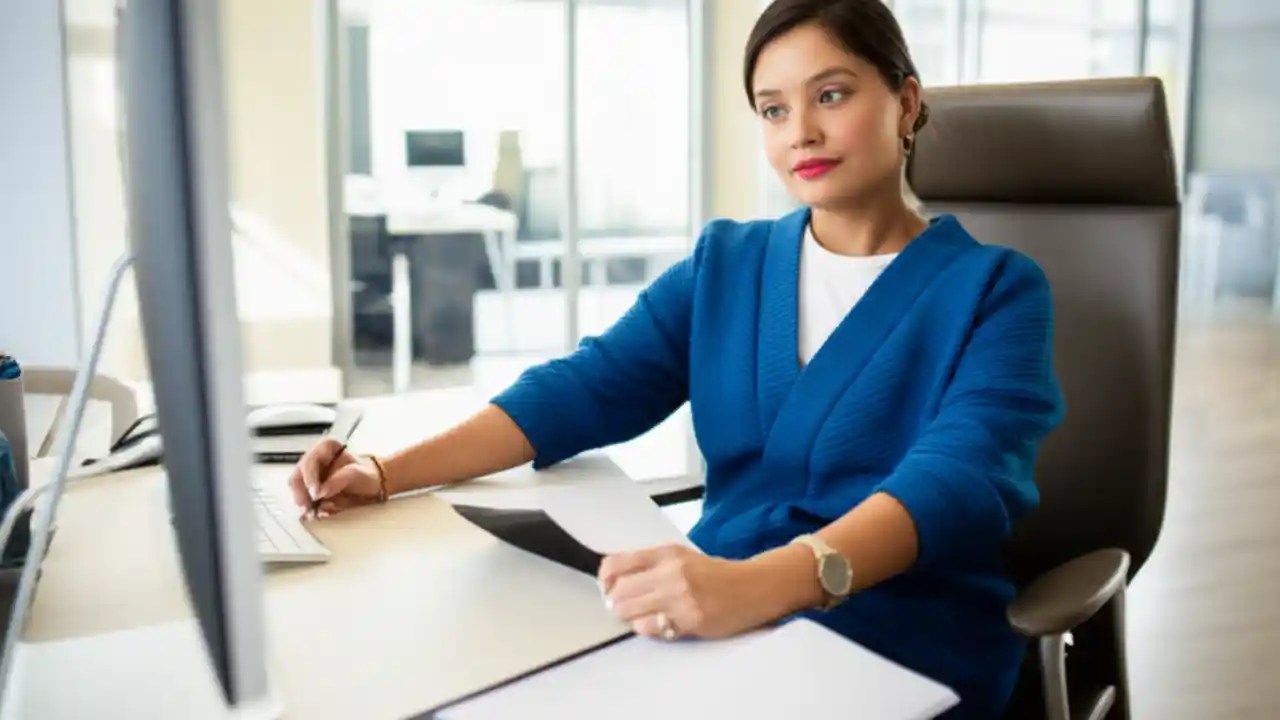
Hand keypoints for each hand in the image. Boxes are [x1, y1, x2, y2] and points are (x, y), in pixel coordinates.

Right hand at [288, 437, 382, 518]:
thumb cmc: (367, 475)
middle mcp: (314, 460)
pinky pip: (304, 500)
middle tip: (308, 507)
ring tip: (311, 513)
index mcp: (325, 447)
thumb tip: (320, 491)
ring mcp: (311, 476)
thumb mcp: (357, 474)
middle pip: (297, 476)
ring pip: (297, 490)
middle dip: (301, 493)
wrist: (374, 486)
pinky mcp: (312, 491)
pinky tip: (315, 515)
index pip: (309, 461)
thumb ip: (338, 480)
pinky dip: (308, 508)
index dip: (309, 478)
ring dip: (303, 502)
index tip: (315, 493)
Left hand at [598, 544, 782, 639]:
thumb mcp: (682, 557)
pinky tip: (656, 623)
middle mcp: (671, 573)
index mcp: (667, 553)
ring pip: (629, 611)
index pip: (617, 563)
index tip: (607, 586)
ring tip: (636, 614)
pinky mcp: (688, 620)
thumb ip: (651, 564)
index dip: (605, 578)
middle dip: (614, 601)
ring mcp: (679, 598)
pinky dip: (646, 628)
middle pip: (619, 591)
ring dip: (627, 616)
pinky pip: (650, 628)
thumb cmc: (714, 574)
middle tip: (619, 605)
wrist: (751, 587)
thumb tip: (614, 578)